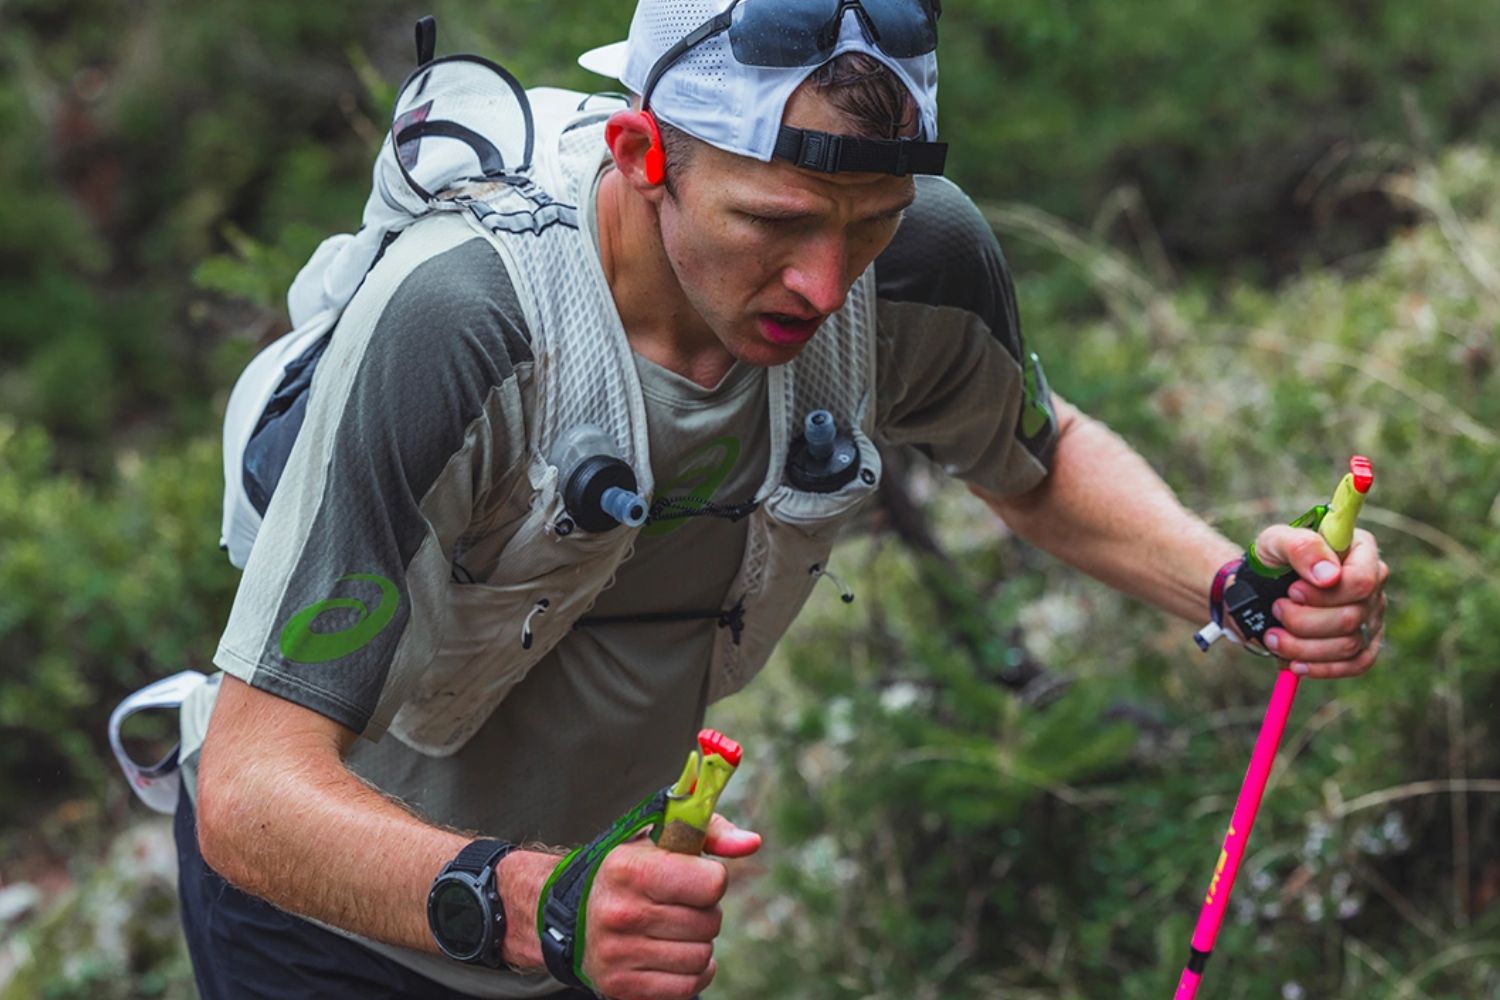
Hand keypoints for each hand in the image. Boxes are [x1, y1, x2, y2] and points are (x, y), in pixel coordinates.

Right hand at [580, 815, 760, 999]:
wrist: (571, 914)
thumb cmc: (630, 869)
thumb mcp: (661, 837)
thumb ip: (711, 833)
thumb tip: (751, 843)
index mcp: (631, 869)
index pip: (711, 883)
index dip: (710, 878)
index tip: (693, 876)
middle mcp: (622, 913)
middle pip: (710, 922)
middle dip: (704, 912)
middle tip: (680, 904)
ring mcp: (619, 954)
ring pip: (702, 956)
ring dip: (698, 943)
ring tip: (673, 928)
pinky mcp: (622, 986)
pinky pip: (689, 986)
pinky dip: (692, 972)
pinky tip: (674, 953)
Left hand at [1247, 525, 1388, 678]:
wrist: (1261, 589)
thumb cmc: (1273, 560)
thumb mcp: (1275, 541)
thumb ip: (1301, 547)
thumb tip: (1330, 576)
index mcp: (1360, 551)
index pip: (1362, 581)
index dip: (1324, 594)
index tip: (1292, 591)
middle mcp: (1374, 584)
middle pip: (1352, 618)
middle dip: (1304, 621)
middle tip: (1277, 609)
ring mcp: (1372, 616)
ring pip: (1349, 645)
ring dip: (1303, 647)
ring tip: (1273, 637)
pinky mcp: (1364, 644)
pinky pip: (1355, 664)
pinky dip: (1322, 668)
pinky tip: (1295, 664)